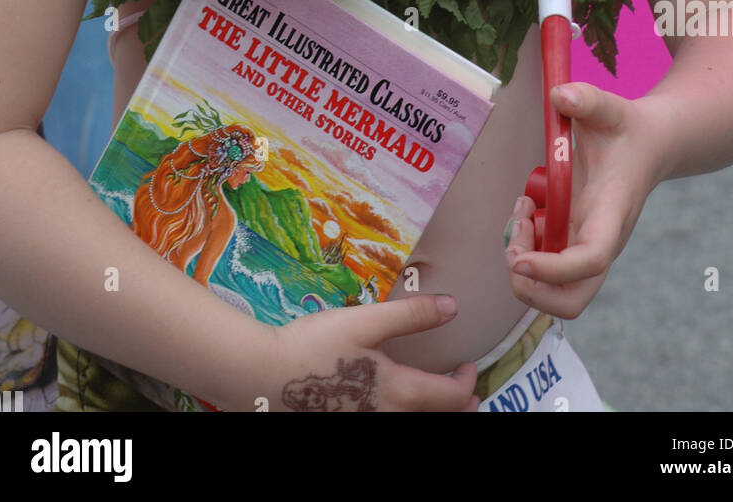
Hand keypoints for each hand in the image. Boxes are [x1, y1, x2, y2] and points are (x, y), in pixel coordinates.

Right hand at [235, 295, 479, 412]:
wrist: (262, 376)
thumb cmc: (315, 345)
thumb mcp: (365, 322)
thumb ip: (411, 315)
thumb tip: (453, 307)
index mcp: (398, 393)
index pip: (448, 398)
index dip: (466, 383)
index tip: (470, 366)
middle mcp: (386, 418)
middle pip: (434, 419)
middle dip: (456, 407)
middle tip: (468, 396)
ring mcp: (363, 425)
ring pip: (409, 424)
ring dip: (430, 412)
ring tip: (436, 400)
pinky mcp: (343, 422)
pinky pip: (385, 421)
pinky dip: (403, 414)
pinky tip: (392, 401)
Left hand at [504, 84, 668, 318]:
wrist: (651, 145)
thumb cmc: (627, 129)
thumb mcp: (611, 108)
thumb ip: (588, 100)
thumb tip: (560, 95)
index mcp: (611, 214)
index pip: (590, 260)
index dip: (552, 269)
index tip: (518, 257)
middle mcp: (601, 242)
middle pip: (571, 301)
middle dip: (532, 288)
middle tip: (514, 246)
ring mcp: (587, 247)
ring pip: (555, 292)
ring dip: (524, 266)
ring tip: (521, 214)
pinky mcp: (575, 244)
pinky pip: (547, 268)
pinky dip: (526, 250)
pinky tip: (526, 211)